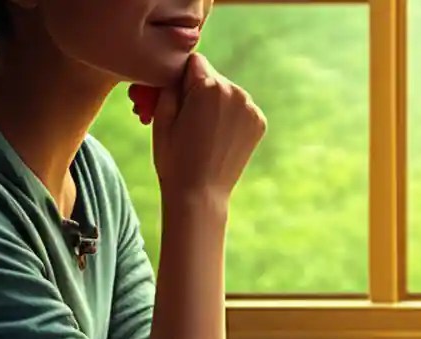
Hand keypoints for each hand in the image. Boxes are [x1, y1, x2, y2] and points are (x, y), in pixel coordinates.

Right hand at [128, 54, 266, 206]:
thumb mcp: (161, 116)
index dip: (182, 80)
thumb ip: (171, 83)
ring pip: (227, 92)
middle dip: (200, 91)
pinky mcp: (259, 123)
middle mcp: (235, 91)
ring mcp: (250, 108)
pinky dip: (231, 117)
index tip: (177, 101)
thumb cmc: (174, 157)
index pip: (194, 62)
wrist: (200, 194)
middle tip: (189, 121)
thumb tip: (180, 68)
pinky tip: (219, 138)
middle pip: (212, 77)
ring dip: (216, 103)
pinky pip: (241, 108)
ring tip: (204, 133)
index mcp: (209, 86)